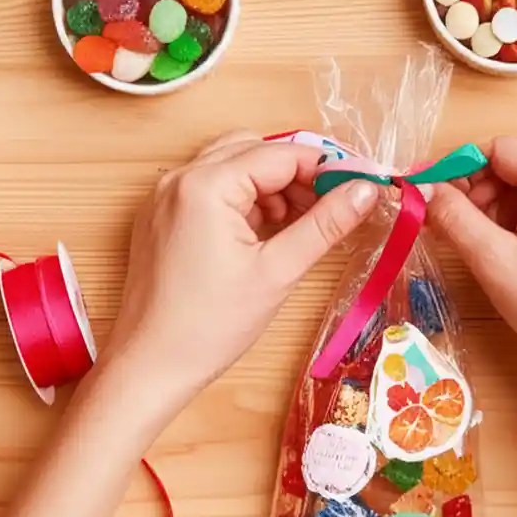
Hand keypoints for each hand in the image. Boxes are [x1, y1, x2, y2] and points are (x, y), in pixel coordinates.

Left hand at [104, 131, 378, 402]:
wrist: (150, 366)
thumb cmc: (210, 326)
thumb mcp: (278, 271)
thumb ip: (325, 224)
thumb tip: (367, 190)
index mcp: (205, 185)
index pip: (281, 154)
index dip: (327, 167)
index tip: (361, 185)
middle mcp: (179, 178)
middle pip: (255, 150)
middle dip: (299, 173)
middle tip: (334, 206)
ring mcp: (164, 196)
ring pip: (232, 165)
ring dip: (271, 184)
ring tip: (300, 223)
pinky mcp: (160, 216)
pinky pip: (210, 187)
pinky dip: (243, 198)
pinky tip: (264, 232)